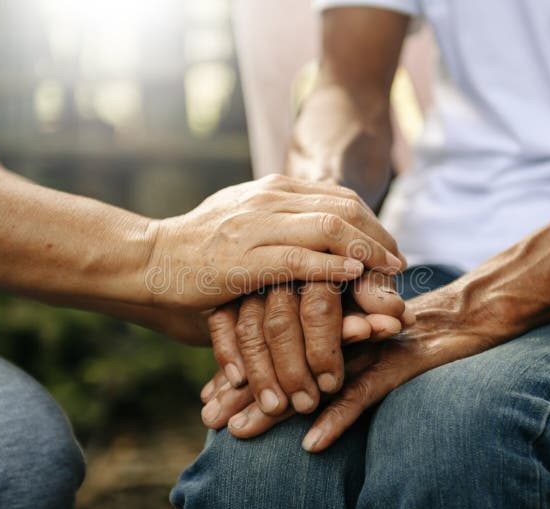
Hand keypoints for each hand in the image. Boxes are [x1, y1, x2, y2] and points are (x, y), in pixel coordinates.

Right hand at [146, 174, 403, 309]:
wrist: (150, 259)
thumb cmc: (199, 247)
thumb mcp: (244, 220)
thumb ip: (281, 219)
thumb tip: (319, 230)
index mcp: (273, 188)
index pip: (339, 196)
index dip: (372, 222)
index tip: (389, 247)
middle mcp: (269, 200)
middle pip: (344, 208)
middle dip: (379, 236)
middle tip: (399, 263)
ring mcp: (257, 227)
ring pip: (330, 229)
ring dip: (367, 251)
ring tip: (389, 272)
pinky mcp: (246, 260)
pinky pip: (302, 260)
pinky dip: (334, 268)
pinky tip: (356, 277)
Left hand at [201, 282, 513, 451]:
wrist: (465, 314)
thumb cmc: (401, 326)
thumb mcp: (353, 334)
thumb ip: (315, 343)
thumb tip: (267, 371)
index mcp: (324, 303)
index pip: (270, 330)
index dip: (237, 364)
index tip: (207, 396)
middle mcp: (341, 314)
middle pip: (280, 348)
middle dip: (244, 386)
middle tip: (210, 418)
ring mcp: (368, 338)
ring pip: (313, 369)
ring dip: (275, 403)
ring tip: (240, 431)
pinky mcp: (400, 358)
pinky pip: (364, 390)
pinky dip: (338, 417)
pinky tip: (313, 442)